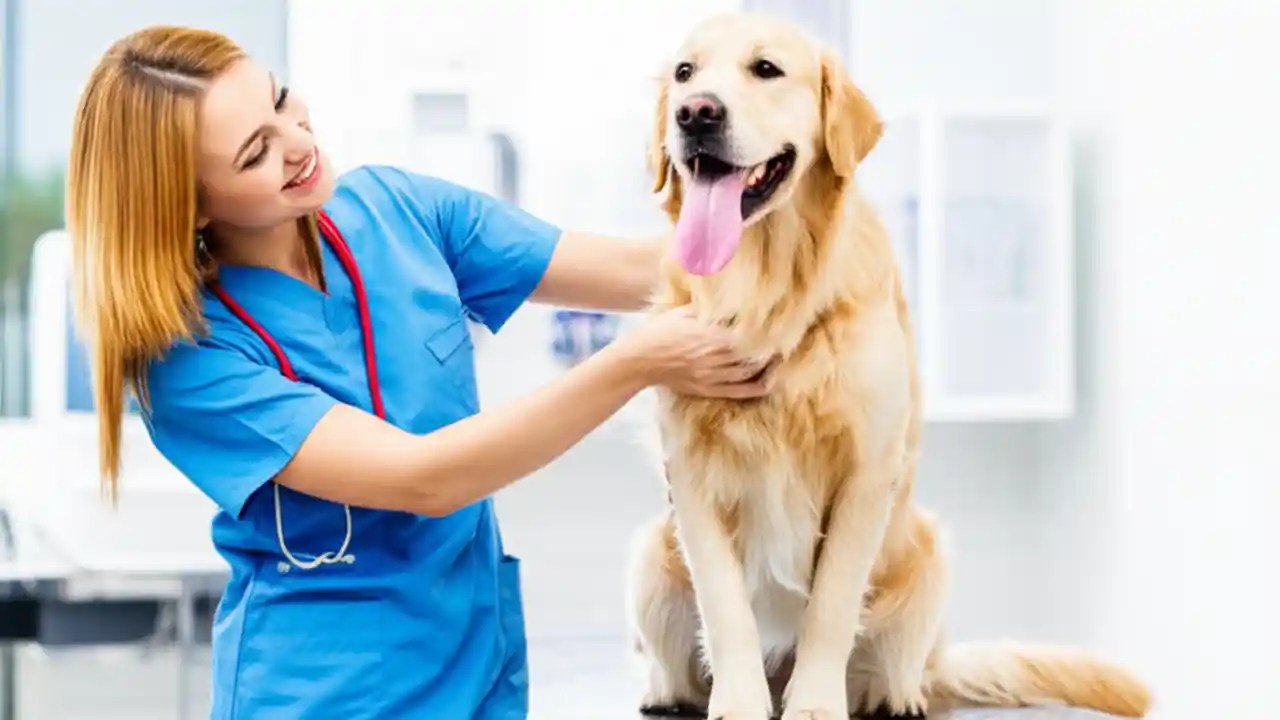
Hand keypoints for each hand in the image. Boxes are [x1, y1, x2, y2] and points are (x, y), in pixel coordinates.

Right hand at [615, 306, 776, 398]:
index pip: (747, 334)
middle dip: (772, 348)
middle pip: (753, 355)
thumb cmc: (659, 332)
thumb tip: (727, 295)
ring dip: (769, 366)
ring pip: (750, 373)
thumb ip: (706, 306)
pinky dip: (759, 386)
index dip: (767, 331)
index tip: (781, 324)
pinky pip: (740, 391)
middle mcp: (713, 357)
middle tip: (787, 339)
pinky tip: (770, 380)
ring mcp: (712, 376)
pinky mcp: (708, 389)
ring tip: (780, 356)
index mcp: (709, 335)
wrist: (639, 361)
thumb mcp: (682, 312)